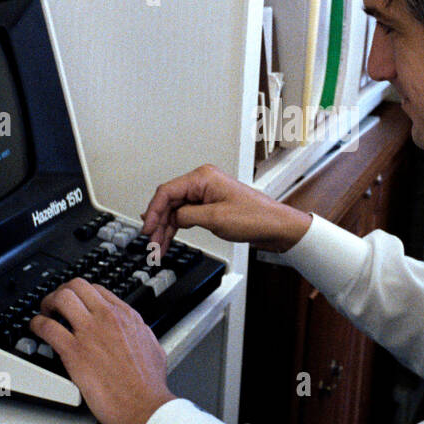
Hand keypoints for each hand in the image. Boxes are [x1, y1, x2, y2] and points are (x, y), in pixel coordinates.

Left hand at [30, 278, 173, 423]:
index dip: (82, 295)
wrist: (143, 405)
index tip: (76, 304)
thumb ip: (141, 335)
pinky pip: (47, 327)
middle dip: (62, 292)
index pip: (98, 290)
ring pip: (61, 298)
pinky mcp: (73, 352)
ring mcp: (89, 333)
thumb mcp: (153, 348)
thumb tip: (139, 334)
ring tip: (45, 314)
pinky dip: (37, 325)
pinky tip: (36, 330)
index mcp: (127, 317)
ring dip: (48, 304)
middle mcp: (107, 318)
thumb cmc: (149, 385)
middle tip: (56, 305)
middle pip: (77, 286)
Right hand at [140, 163, 311, 254]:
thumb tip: (171, 218)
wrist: (275, 227)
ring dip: (166, 228)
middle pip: (169, 201)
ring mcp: (206, 194)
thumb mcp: (215, 218)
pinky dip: (177, 227)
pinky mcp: (210, 205)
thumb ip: (187, 216)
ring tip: (159, 245)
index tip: (147, 228)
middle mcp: (203, 182)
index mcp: (203, 177)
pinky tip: (169, 238)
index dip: (154, 211)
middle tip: (151, 241)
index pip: (167, 191)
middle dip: (159, 222)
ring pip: (176, 210)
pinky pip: (186, 215)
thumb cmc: (255, 218)